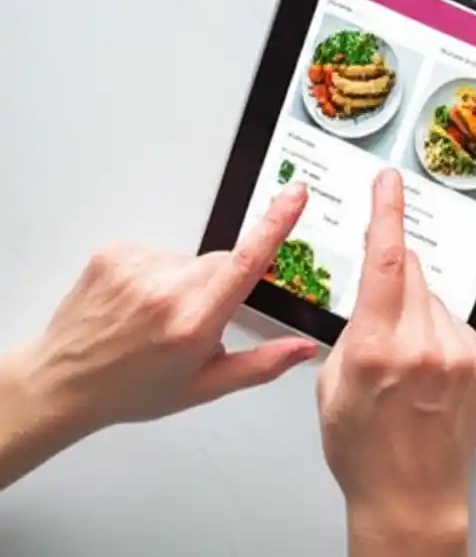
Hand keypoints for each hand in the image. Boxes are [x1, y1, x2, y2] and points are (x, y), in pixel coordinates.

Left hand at [0, 184, 317, 488]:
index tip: (294, 195)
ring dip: (185, 283)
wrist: (62, 383)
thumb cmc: (131, 390)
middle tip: (193, 323)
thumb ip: (263, 364)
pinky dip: (156, 276)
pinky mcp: (114, 252)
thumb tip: (304, 347)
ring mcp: (135, 267)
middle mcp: (164, 289)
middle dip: (220, 286)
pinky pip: (158, 256)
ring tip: (155, 318)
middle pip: (222, 262)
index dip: (275, 224)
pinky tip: (137, 304)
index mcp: (192, 324)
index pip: (245, 262)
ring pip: (189, 261)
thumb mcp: (205, 386)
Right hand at [318, 169, 475, 556]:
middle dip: (393, 278)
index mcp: (375, 347)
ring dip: (415, 313)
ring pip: (432, 299)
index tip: (388, 184)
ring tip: (403, 365)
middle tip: (380, 316)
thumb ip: (350, 333)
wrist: (412, 494)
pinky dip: (436, 334)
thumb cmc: (365, 451)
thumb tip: (368, 298)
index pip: (387, 260)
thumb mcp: (333, 387)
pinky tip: (424, 373)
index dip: (386, 213)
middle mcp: (421, 345)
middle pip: (411, 274)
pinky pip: (452, 323)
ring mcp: (456, 353)